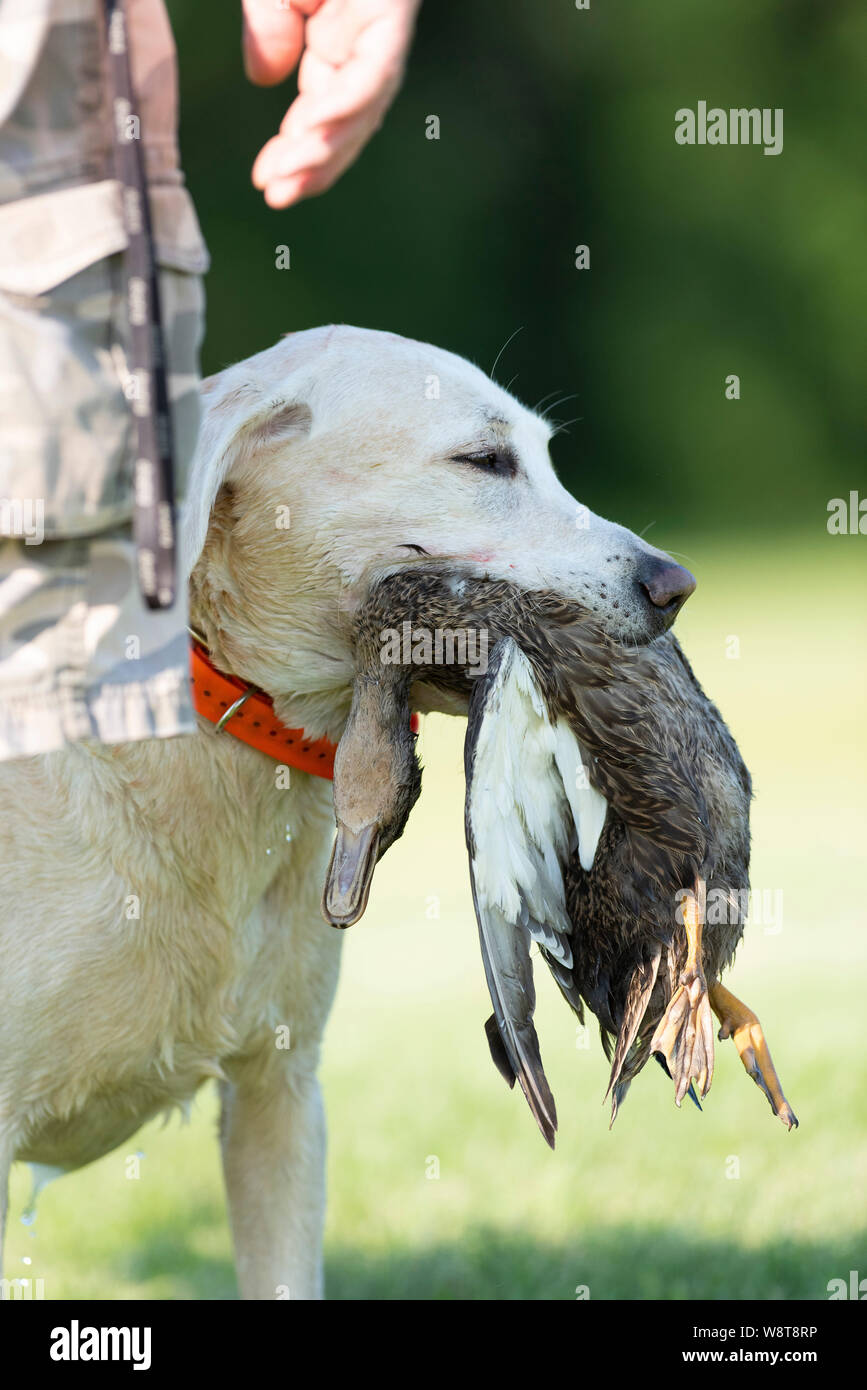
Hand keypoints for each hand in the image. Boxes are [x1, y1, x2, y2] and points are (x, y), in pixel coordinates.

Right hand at [243, 0, 420, 207]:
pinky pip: (374, 71)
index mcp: (344, 43)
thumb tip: (265, 80)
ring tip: (289, 176)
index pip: (322, 111)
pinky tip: (317, 125)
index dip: (295, 149)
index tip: (264, 181)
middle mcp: (368, 48)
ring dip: (326, 147)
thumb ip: (268, 26)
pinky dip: (348, 102)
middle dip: (315, 166)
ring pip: (363, 108)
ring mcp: (385, 34)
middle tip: (278, 198)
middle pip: (348, 125)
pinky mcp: (394, 12)